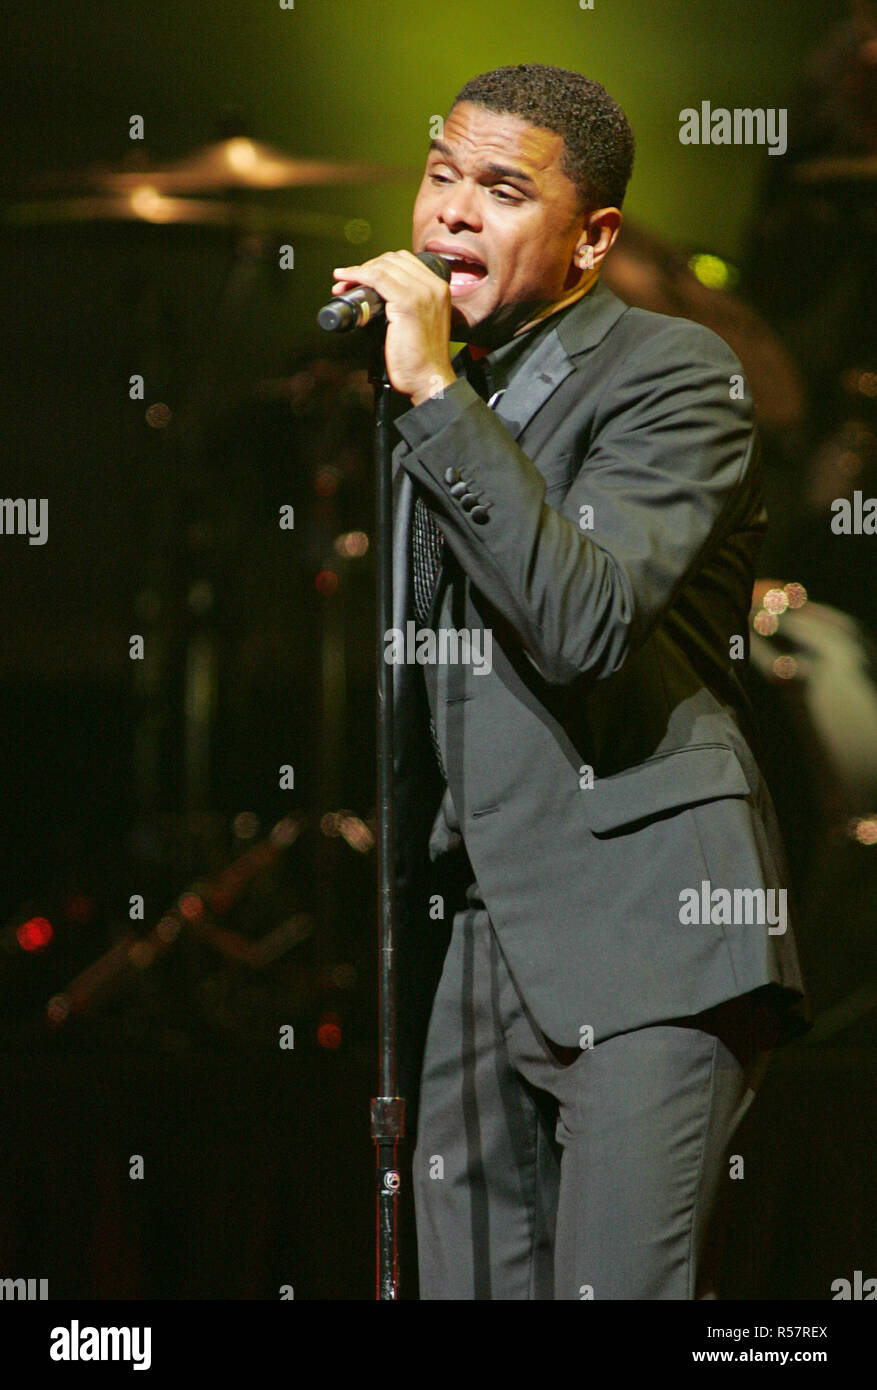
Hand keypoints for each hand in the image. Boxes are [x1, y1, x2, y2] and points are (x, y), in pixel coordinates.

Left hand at [331, 250, 456, 403]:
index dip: (379, 264)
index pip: (405, 261)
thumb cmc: (421, 359)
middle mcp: (433, 287)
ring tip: (343, 283)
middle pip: (393, 260)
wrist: (429, 378)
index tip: (362, 275)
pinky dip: (357, 276)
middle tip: (348, 280)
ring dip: (358, 271)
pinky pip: (377, 279)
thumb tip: (377, 298)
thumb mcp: (419, 323)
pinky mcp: (408, 303)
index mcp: (439, 288)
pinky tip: (346, 282)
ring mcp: (422, 293)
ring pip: (383, 266)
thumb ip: (405, 306)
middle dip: (367, 266)